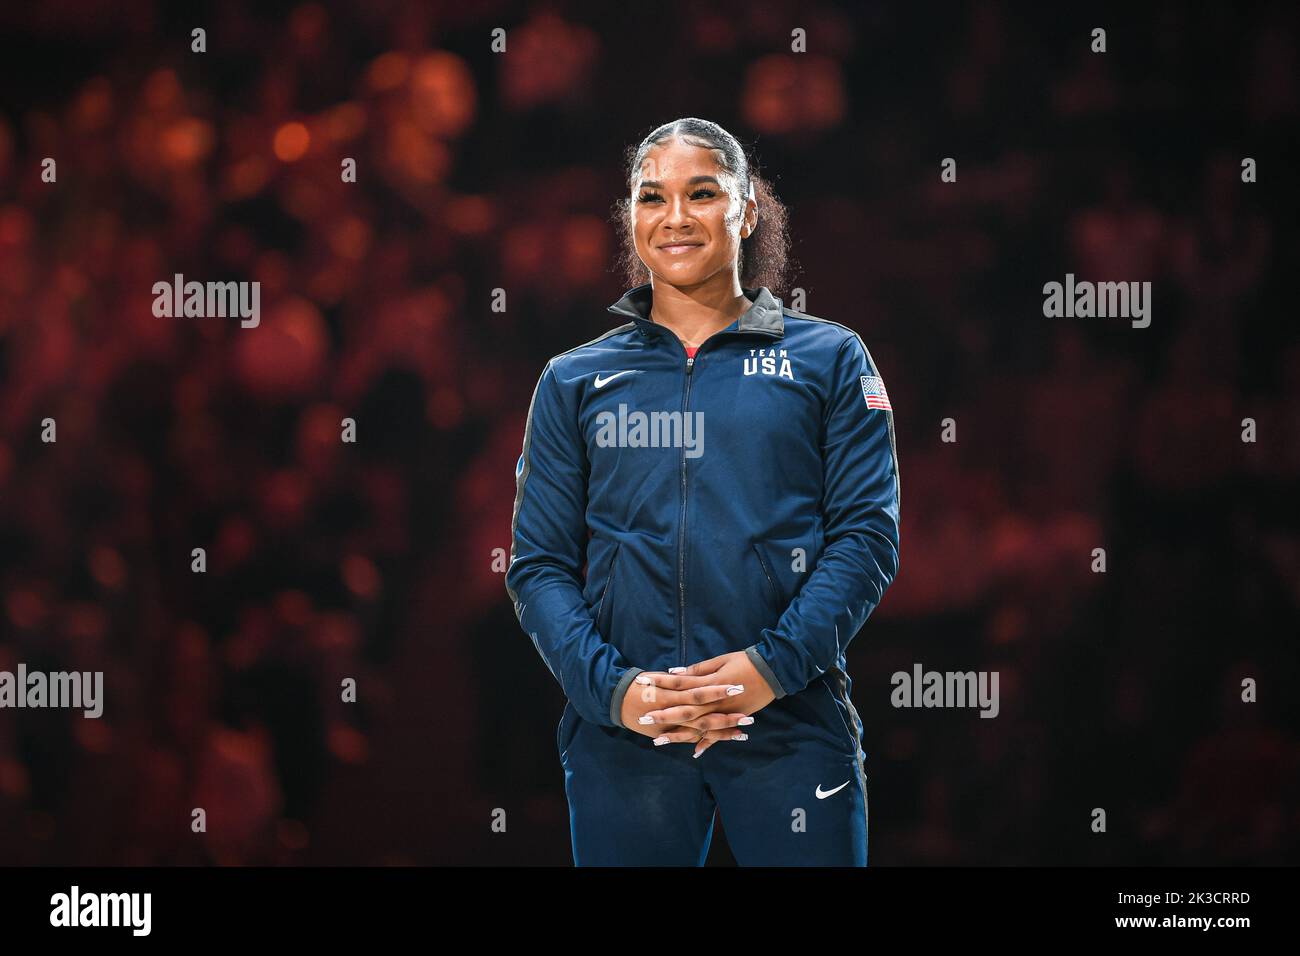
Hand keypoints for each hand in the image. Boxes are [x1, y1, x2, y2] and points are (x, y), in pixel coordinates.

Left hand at [638, 651, 777, 757]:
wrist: (773, 671)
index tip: (643, 683)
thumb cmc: (746, 661)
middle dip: (663, 715)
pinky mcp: (734, 718)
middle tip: (643, 719)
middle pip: (684, 710)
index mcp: (709, 683)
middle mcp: (715, 701)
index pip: (679, 684)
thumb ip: (699, 669)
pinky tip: (694, 752)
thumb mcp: (721, 660)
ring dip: (678, 734)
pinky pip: (719, 735)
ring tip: (658, 740)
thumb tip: (677, 673)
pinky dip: (707, 743)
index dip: (660, 684)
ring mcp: (724, 712)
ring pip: (698, 726)